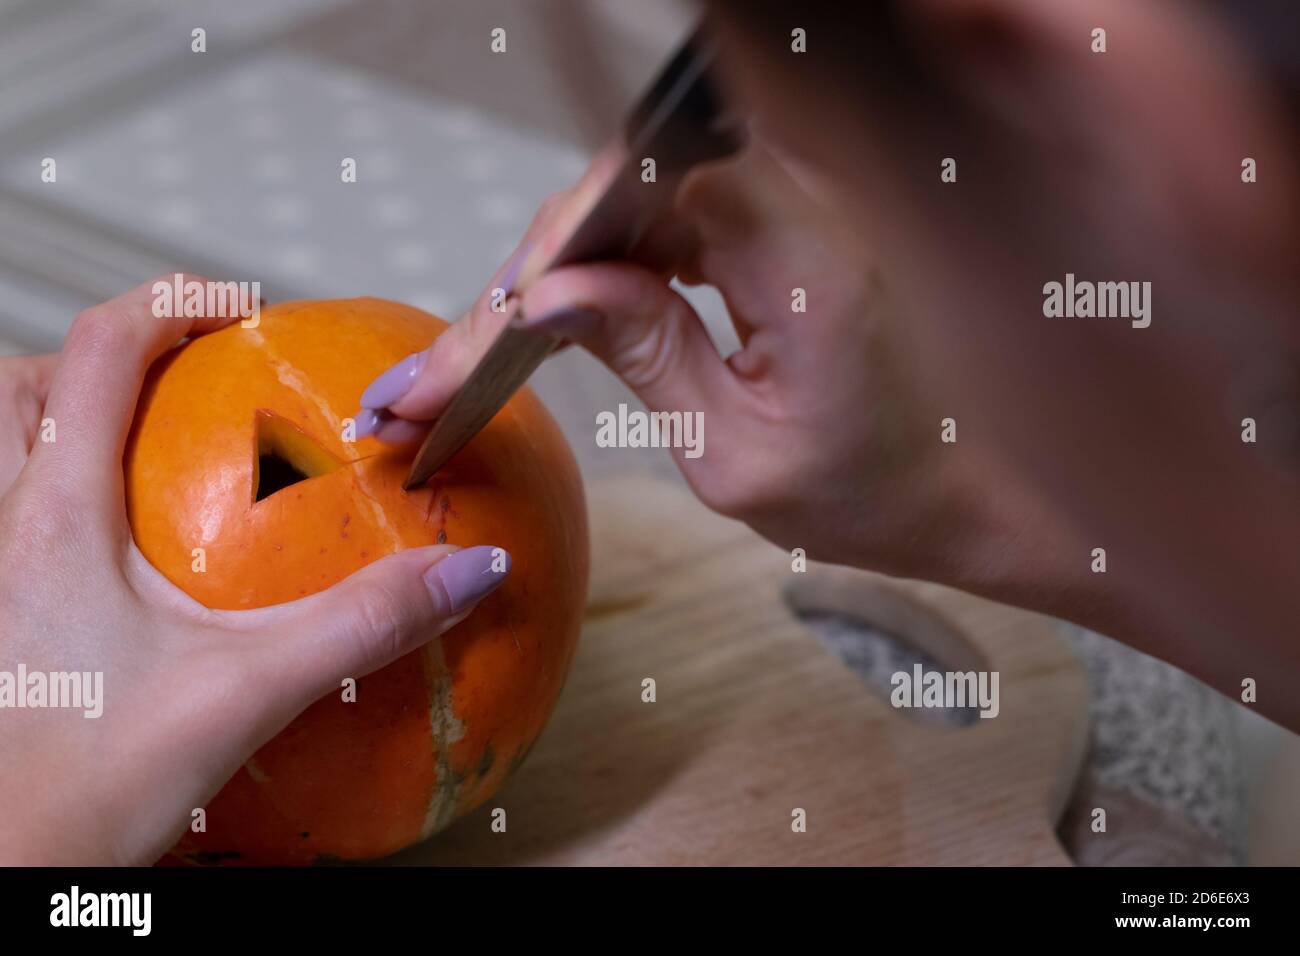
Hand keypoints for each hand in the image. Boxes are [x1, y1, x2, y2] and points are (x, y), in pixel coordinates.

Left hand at [0, 278, 508, 864]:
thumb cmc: (84, 788)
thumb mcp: (248, 692)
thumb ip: (364, 622)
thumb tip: (469, 567)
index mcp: (53, 517)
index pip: (104, 351)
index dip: (176, 302)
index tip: (242, 310)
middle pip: (15, 383)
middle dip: (91, 357)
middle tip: (170, 380)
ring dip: (50, 418)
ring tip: (126, 445)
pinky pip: (0, 518)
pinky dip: (43, 493)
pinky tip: (106, 554)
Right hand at [355, 144, 1004, 578]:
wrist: (945, 492)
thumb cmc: (862, 491)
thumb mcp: (729, 452)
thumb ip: (641, 353)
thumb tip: (547, 295)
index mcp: (803, 260)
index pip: (643, 194)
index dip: (554, 246)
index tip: (495, 316)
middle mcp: (803, 207)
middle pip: (629, 189)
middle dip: (539, 267)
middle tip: (466, 346)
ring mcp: (791, 208)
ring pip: (637, 202)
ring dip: (564, 269)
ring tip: (495, 344)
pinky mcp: (775, 225)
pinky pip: (668, 218)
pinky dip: (609, 266)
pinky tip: (566, 316)